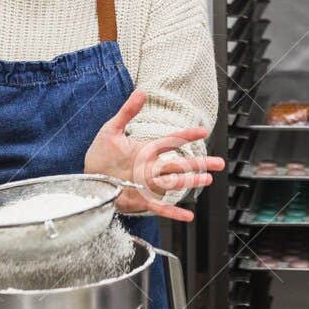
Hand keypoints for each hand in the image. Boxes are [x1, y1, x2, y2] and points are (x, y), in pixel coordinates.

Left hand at [84, 89, 224, 222]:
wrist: (88, 178)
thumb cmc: (100, 153)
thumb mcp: (111, 129)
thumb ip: (127, 111)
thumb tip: (141, 92)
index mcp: (147, 150)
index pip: (172, 140)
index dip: (187, 136)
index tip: (203, 131)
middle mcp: (152, 167)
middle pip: (180, 164)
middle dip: (200, 163)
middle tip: (219, 163)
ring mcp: (148, 185)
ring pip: (173, 183)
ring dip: (190, 182)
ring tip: (207, 180)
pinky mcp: (141, 200)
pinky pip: (160, 207)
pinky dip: (173, 213)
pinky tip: (188, 216)